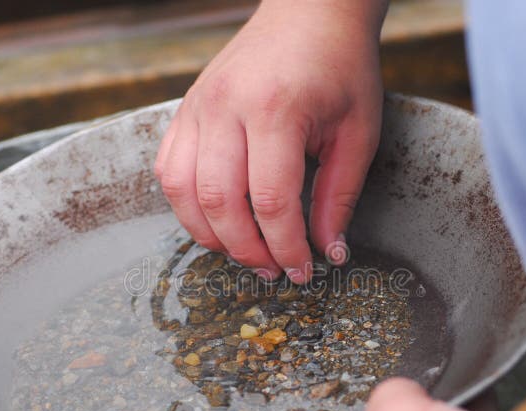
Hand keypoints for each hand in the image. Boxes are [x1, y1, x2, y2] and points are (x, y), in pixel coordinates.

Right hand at [155, 0, 386, 282]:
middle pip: (220, 203)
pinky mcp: (186, 109)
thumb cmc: (341, 68)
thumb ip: (339, 197)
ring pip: (183, 191)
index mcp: (276, 109)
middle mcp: (226, 107)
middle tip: (274, 270)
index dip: (286, 248)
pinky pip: (168, 169)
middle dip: (247, 251)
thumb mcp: (357, 133)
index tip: (303, 270)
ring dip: (211, 235)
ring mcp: (198, 106)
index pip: (271, 201)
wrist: (310, 13)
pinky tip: (217, 219)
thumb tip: (330, 252)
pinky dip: (187, 205)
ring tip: (244, 251)